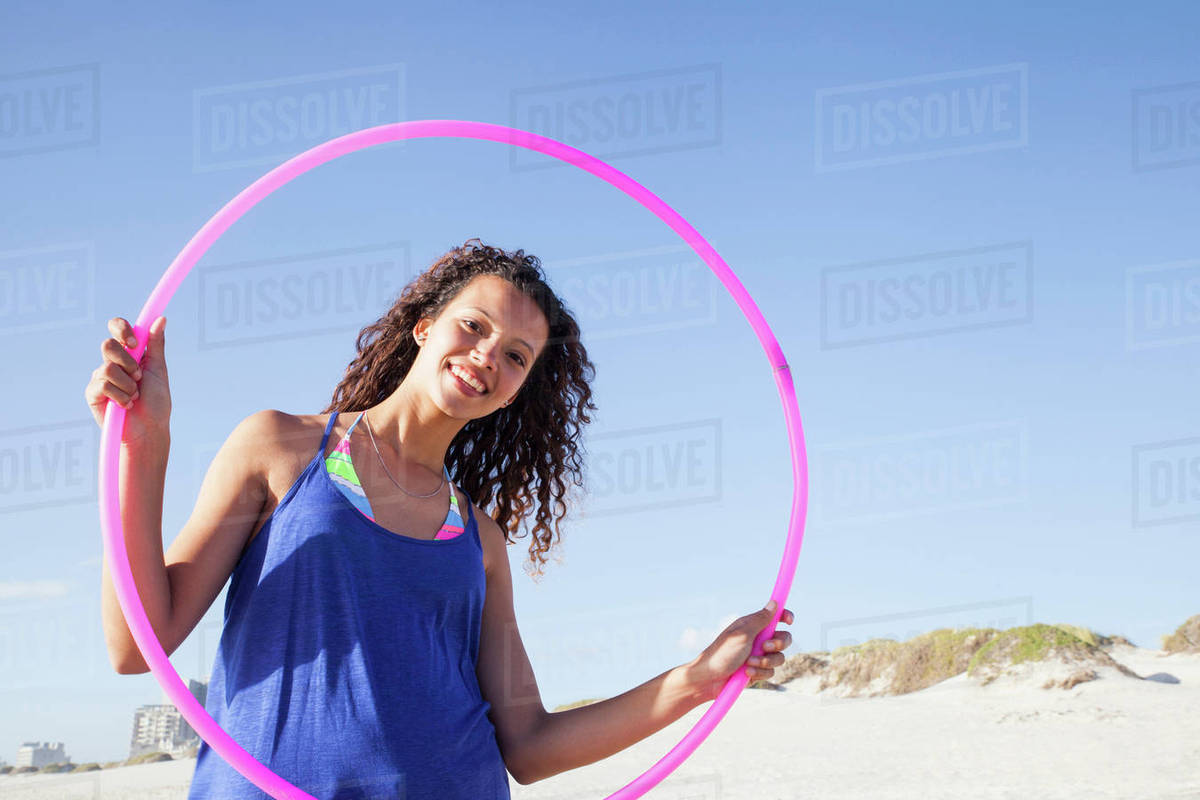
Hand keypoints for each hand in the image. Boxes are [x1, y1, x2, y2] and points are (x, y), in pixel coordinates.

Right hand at [84, 316, 171, 446]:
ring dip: (128, 384)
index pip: (117, 328)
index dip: (122, 329)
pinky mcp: (92, 393)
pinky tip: (126, 405)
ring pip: (107, 367)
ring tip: (135, 396)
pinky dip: (121, 396)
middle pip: (108, 345)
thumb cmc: (156, 402)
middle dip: (128, 363)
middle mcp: (112, 362)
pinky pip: (102, 384)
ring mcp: (100, 377)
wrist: (149, 429)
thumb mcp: (158, 370)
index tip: (135, 343)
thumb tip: (161, 318)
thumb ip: (156, 344)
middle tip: (139, 377)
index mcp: (130, 353)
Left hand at [688, 601, 793, 702]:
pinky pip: (771, 671)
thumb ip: (761, 620)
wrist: (709, 680)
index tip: (789, 621)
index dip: (785, 616)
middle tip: (764, 647)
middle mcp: (758, 639)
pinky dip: (760, 672)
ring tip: (749, 663)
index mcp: (752, 626)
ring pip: (780, 657)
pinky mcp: (758, 671)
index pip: (775, 617)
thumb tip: (774, 602)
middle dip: (778, 644)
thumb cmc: (722, 653)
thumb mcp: (743, 634)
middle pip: (784, 638)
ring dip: (766, 661)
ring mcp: (759, 656)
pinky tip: (747, 673)